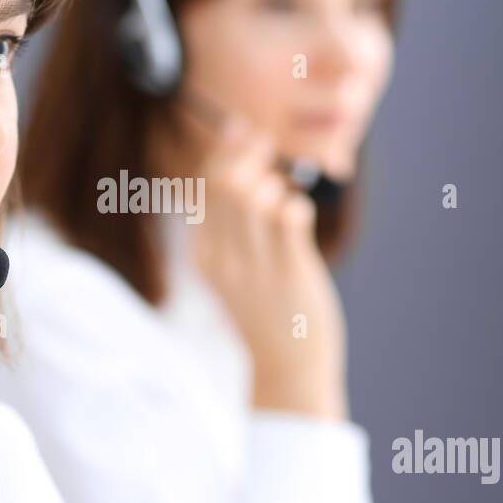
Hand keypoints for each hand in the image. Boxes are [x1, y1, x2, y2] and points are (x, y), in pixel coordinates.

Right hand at [185, 110, 347, 420]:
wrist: (286, 369)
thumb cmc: (264, 310)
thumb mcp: (231, 269)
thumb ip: (231, 222)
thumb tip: (244, 164)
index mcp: (203, 255)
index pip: (202, 187)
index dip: (222, 151)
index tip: (241, 133)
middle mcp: (224, 258)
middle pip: (227, 184)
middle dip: (247, 156)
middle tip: (266, 151)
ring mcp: (256, 265)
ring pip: (256, 197)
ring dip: (274, 184)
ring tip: (282, 199)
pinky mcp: (291, 273)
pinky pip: (290, 217)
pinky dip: (297, 205)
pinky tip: (300, 217)